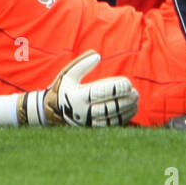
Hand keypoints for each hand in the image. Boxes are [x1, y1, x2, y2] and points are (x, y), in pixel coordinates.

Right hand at [17, 51, 138, 126]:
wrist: (49, 112)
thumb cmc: (62, 89)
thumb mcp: (67, 74)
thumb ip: (82, 64)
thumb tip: (98, 56)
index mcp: (77, 96)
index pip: (100, 92)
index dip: (116, 88)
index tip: (128, 83)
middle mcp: (82, 111)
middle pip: (108, 107)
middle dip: (124, 100)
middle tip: (135, 92)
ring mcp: (87, 121)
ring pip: (110, 117)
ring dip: (126, 109)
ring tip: (135, 100)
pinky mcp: (91, 128)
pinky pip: (109, 125)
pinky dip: (123, 118)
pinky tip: (131, 109)